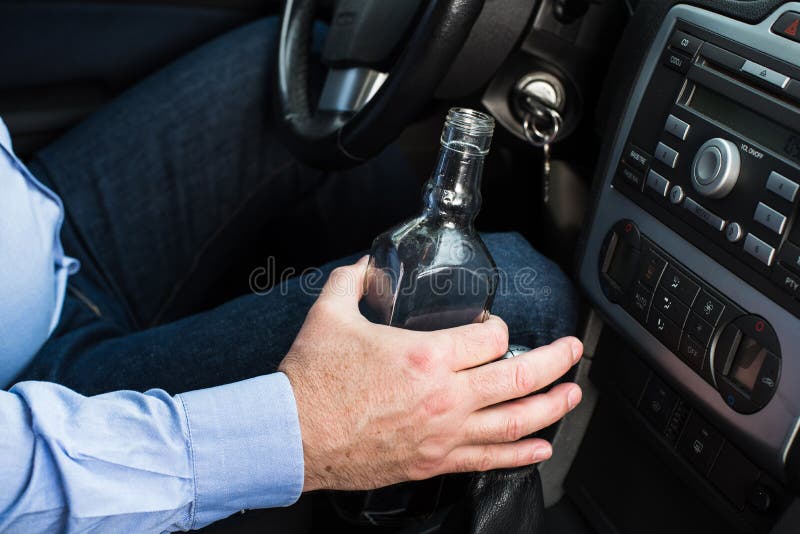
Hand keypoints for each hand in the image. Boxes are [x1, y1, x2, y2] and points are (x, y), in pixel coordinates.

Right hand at [278, 256, 582, 491]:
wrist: (292, 436)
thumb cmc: (312, 380)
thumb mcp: (330, 313)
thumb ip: (354, 279)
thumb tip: (367, 265)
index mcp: (426, 355)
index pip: (490, 337)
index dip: (498, 326)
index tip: (491, 326)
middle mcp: (445, 396)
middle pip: (520, 375)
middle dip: (556, 361)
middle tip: (573, 351)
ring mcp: (444, 433)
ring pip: (517, 420)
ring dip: (552, 406)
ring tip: (572, 395)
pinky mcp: (434, 461)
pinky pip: (491, 459)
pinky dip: (522, 454)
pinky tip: (541, 448)